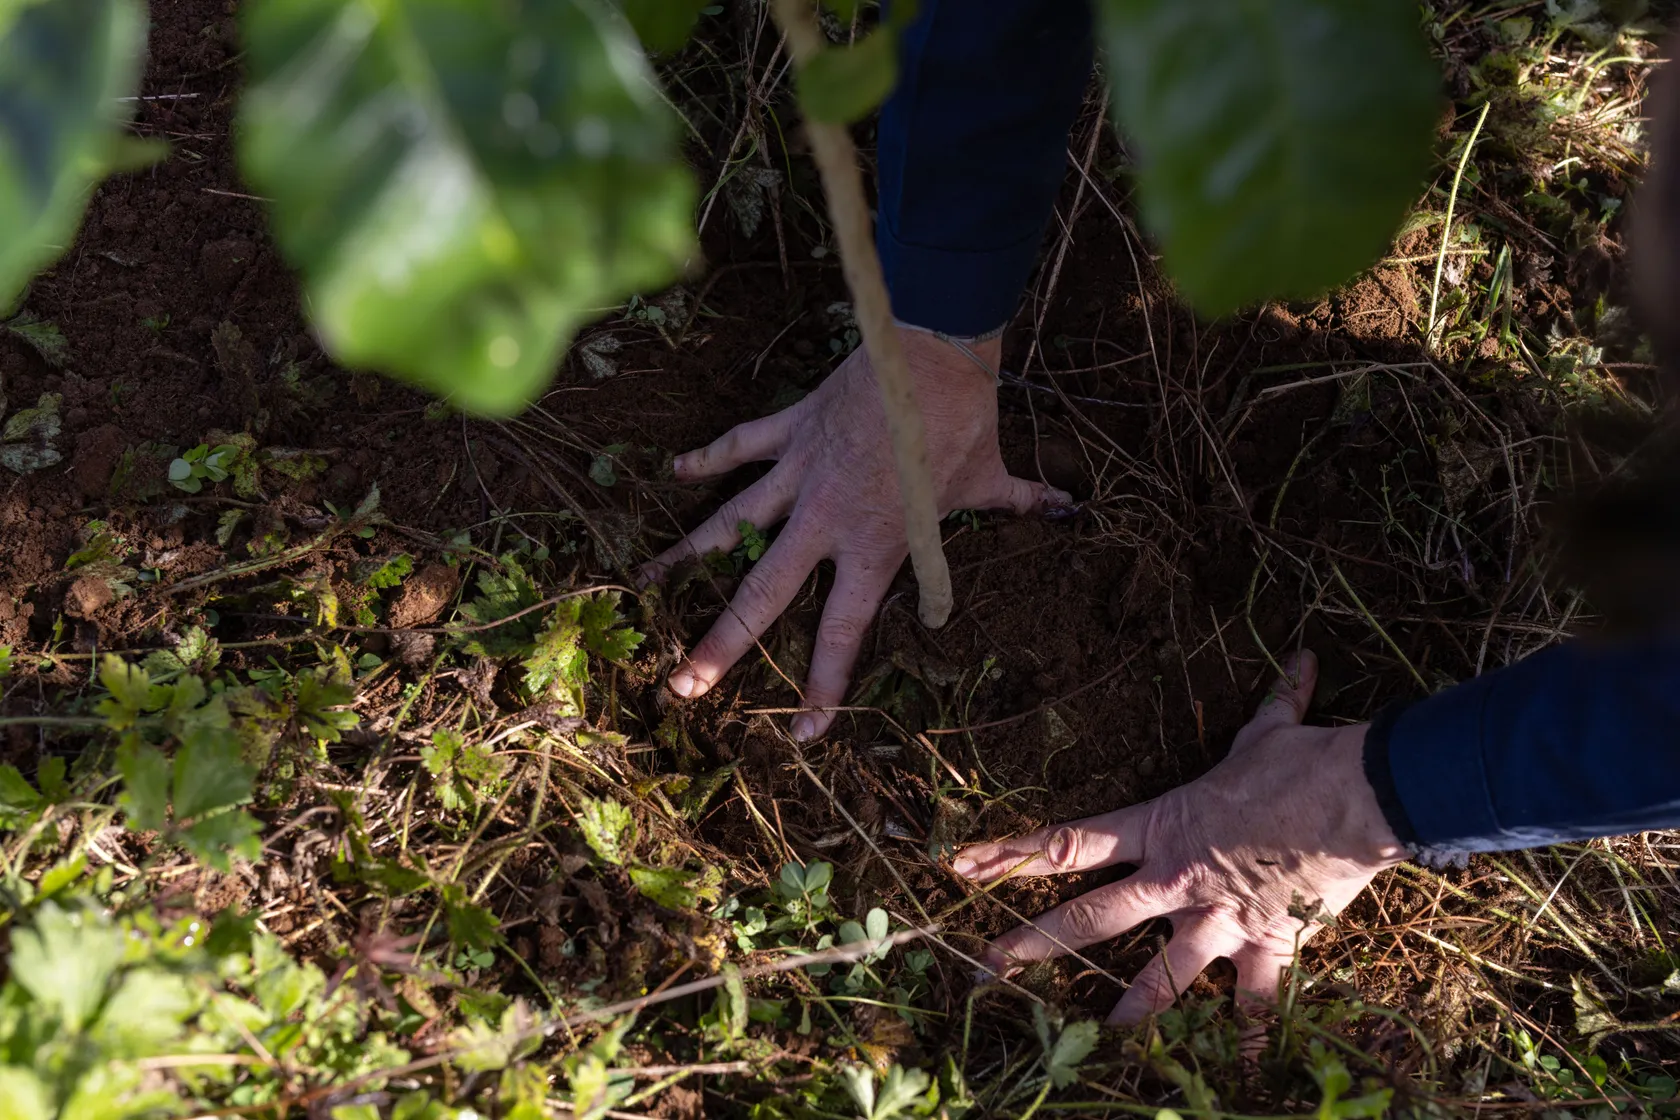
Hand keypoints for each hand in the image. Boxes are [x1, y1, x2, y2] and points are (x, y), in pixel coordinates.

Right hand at [645, 326, 1069, 740]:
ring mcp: (798, 474)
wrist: (930, 350)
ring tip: (646, 585)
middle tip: (682, 685)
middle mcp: (824, 520)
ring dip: (688, 556)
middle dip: (720, 644)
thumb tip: (1066, 507)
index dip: (825, 685)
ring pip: (730, 524)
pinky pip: (739, 446)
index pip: (842, 631)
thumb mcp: (989, 477)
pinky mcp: (788, 429)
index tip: (806, 729)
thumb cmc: (961, 423)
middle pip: (761, 595)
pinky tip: (675, 472)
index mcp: (873, 546)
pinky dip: (707, 457)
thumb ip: (1020, 502)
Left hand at [952, 651, 1405, 1022]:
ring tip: (1101, 1036)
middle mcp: (1175, 880)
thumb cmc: (1302, 763)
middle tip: (986, 968)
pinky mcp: (1266, 945)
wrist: (1357, 798)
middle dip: (1033, 943)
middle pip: (1089, 917)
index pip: (1070, 842)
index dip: (1013, 854)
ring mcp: (1216, 919)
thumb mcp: (1270, 731)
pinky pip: (1255, 1003)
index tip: (966, 865)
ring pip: (1161, 976)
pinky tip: (1244, 1070)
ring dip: (1132, 1008)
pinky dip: (1252, 1035)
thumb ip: (1272, 702)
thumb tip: (1298, 660)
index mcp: (1160, 826)